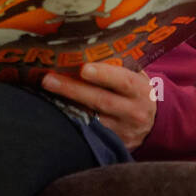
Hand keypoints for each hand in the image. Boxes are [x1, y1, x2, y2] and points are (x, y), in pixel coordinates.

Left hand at [42, 64, 156, 150]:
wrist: (152, 125)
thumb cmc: (136, 92)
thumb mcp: (136, 78)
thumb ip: (119, 67)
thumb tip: (86, 50)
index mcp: (141, 91)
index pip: (124, 81)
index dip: (104, 75)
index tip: (83, 68)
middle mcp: (134, 113)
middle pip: (101, 101)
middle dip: (72, 89)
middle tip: (48, 80)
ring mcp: (122, 131)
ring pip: (91, 119)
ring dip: (66, 106)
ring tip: (43, 95)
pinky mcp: (112, 145)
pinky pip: (89, 133)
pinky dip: (71, 121)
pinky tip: (52, 113)